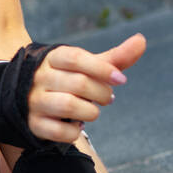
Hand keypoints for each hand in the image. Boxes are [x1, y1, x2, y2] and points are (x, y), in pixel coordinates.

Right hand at [27, 33, 145, 142]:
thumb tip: (141, 40)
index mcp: (52, 59)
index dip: (103, 69)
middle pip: (78, 83)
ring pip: (68, 106)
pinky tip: (77, 126)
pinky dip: (74, 132)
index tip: (121, 80)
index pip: (76, 58)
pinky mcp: (33, 123)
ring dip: (90, 112)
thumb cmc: (69, 79)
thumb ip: (115, 57)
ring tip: (92, 112)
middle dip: (102, 93)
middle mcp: (39, 78)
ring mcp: (34, 101)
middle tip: (108, 98)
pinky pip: (58, 130)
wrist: (31, 98)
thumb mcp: (89, 67)